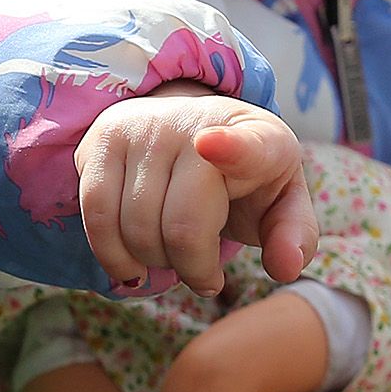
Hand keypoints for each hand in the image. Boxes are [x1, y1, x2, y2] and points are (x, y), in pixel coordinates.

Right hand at [75, 85, 317, 296]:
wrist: (199, 133)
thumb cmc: (246, 182)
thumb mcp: (282, 205)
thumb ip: (294, 236)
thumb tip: (285, 267)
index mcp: (259, 137)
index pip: (244, 145)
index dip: (228, 147)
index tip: (209, 145)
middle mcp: (196, 121)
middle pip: (183, 227)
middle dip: (193, 269)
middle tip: (204, 270)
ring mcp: (144, 125)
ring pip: (135, 227)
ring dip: (154, 263)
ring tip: (172, 257)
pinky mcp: (103, 138)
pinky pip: (96, 213)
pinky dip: (111, 255)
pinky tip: (131, 266)